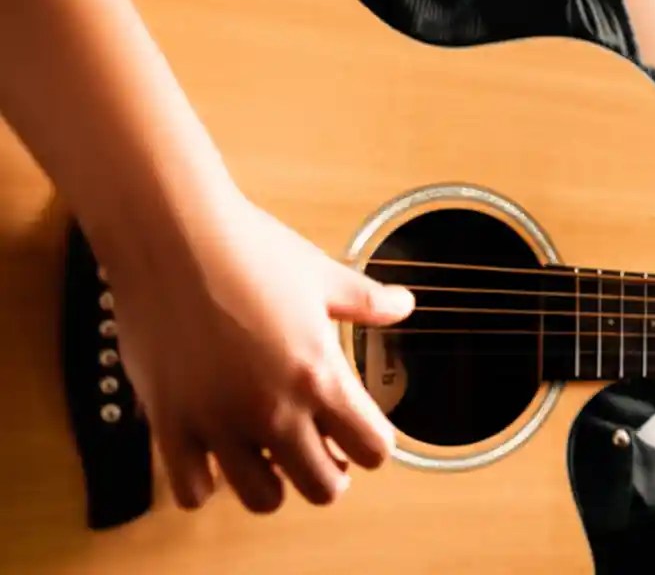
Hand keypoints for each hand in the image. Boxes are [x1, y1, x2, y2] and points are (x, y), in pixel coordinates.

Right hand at [102, 192, 414, 513]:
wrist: (172, 234)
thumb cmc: (247, 249)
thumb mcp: (322, 275)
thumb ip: (368, 301)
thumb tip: (402, 305)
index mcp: (319, 376)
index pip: (373, 450)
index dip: (374, 444)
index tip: (361, 433)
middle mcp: (274, 409)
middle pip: (325, 489)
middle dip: (330, 474)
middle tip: (320, 450)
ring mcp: (220, 421)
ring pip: (263, 500)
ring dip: (274, 483)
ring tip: (270, 455)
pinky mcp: (171, 422)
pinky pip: (193, 490)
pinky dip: (208, 483)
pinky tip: (216, 455)